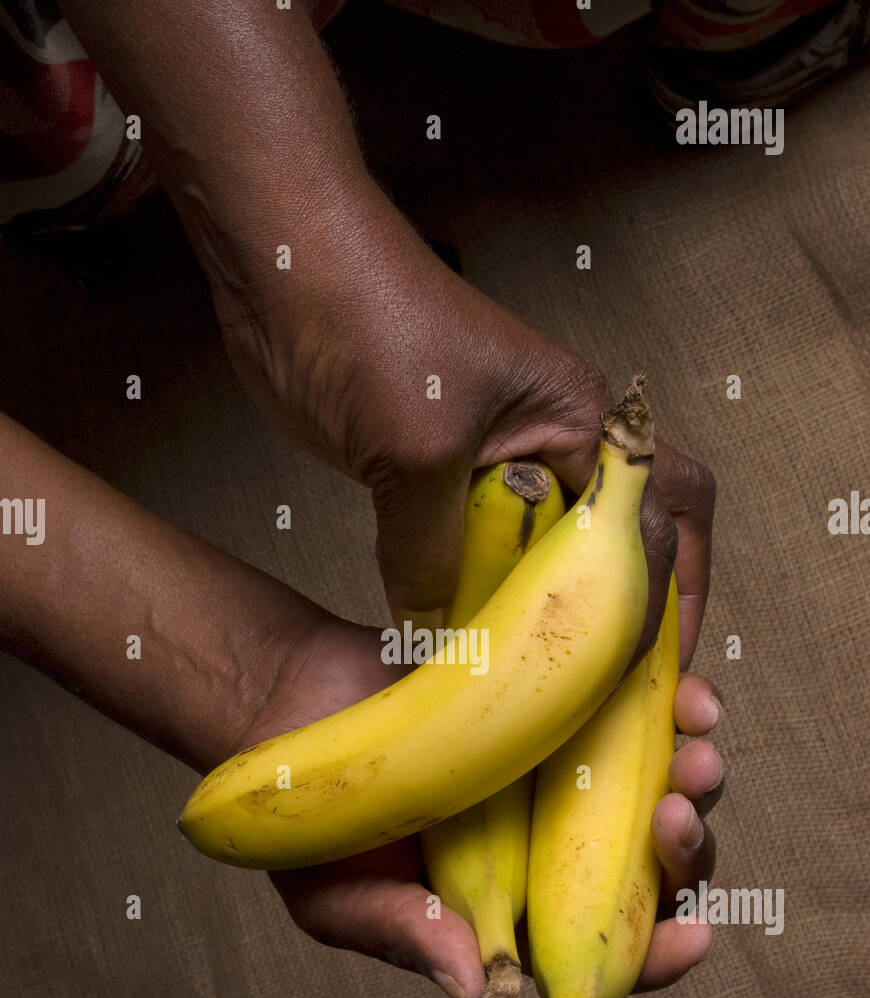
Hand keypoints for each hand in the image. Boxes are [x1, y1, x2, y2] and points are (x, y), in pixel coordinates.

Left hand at [220, 179, 713, 663]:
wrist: (287, 268)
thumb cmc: (369, 320)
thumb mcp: (416, 453)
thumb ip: (435, 553)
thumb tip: (434, 637)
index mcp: (577, 419)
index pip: (661, 517)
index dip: (674, 594)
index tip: (660, 668)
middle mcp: (552, 440)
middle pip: (622, 538)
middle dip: (627, 609)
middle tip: (611, 684)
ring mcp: (494, 459)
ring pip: (542, 554)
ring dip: (543, 613)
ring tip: (542, 685)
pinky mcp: (434, 476)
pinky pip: (473, 553)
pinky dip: (476, 600)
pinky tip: (467, 646)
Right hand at [237, 612, 719, 997]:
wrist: (289, 697)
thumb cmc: (309, 814)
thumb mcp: (336, 894)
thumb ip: (408, 937)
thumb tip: (484, 996)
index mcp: (511, 913)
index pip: (602, 956)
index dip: (656, 957)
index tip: (688, 937)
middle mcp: (551, 850)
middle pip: (653, 873)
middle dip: (686, 854)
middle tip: (675, 816)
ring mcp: (564, 776)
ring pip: (662, 790)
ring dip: (699, 781)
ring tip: (695, 752)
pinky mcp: (566, 705)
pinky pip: (640, 712)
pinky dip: (678, 706)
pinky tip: (686, 694)